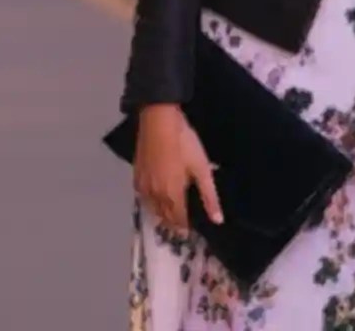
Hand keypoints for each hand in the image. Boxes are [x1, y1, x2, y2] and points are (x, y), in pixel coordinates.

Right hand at [133, 104, 223, 230]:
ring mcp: (143, 186)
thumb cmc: (184, 144)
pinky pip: (143, 197)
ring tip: (169, 215)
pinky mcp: (136, 175)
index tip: (189, 232)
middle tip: (180, 226)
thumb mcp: (202, 169)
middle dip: (172, 223)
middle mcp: (155, 195)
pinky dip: (151, 202)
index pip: (178, 219)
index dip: (184, 227)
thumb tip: (218, 220)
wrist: (159, 122)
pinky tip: (155, 197)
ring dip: (161, 214)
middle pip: (164, 216)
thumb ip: (210, 197)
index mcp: (172, 195)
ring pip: (152, 208)